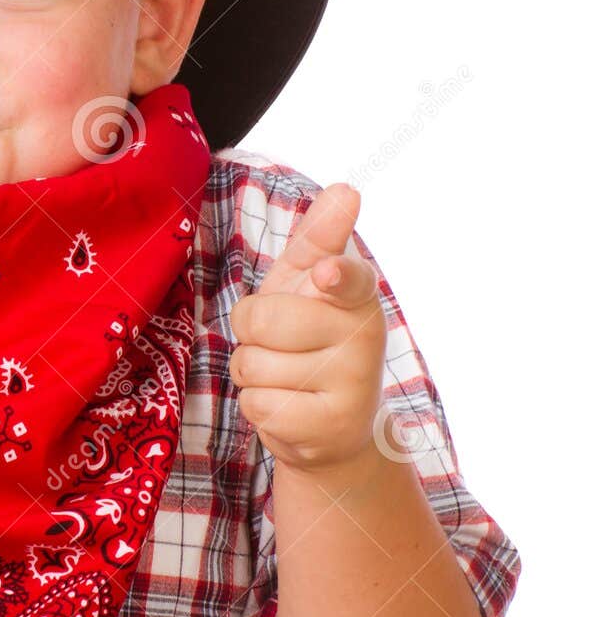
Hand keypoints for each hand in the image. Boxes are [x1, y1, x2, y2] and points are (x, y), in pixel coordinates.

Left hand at [227, 183, 385, 474]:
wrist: (333, 424)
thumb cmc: (309, 338)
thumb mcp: (306, 282)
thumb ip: (319, 238)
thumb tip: (345, 190)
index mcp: (358, 293)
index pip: (350, 278)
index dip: (334, 274)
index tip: (324, 273)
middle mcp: (365, 336)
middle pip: (263, 319)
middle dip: (251, 332)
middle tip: (278, 342)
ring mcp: (354, 385)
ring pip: (254, 365)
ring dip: (253, 372)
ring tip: (286, 378)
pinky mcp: (333, 427)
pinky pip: (258, 405)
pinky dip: (258, 407)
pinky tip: (288, 408)